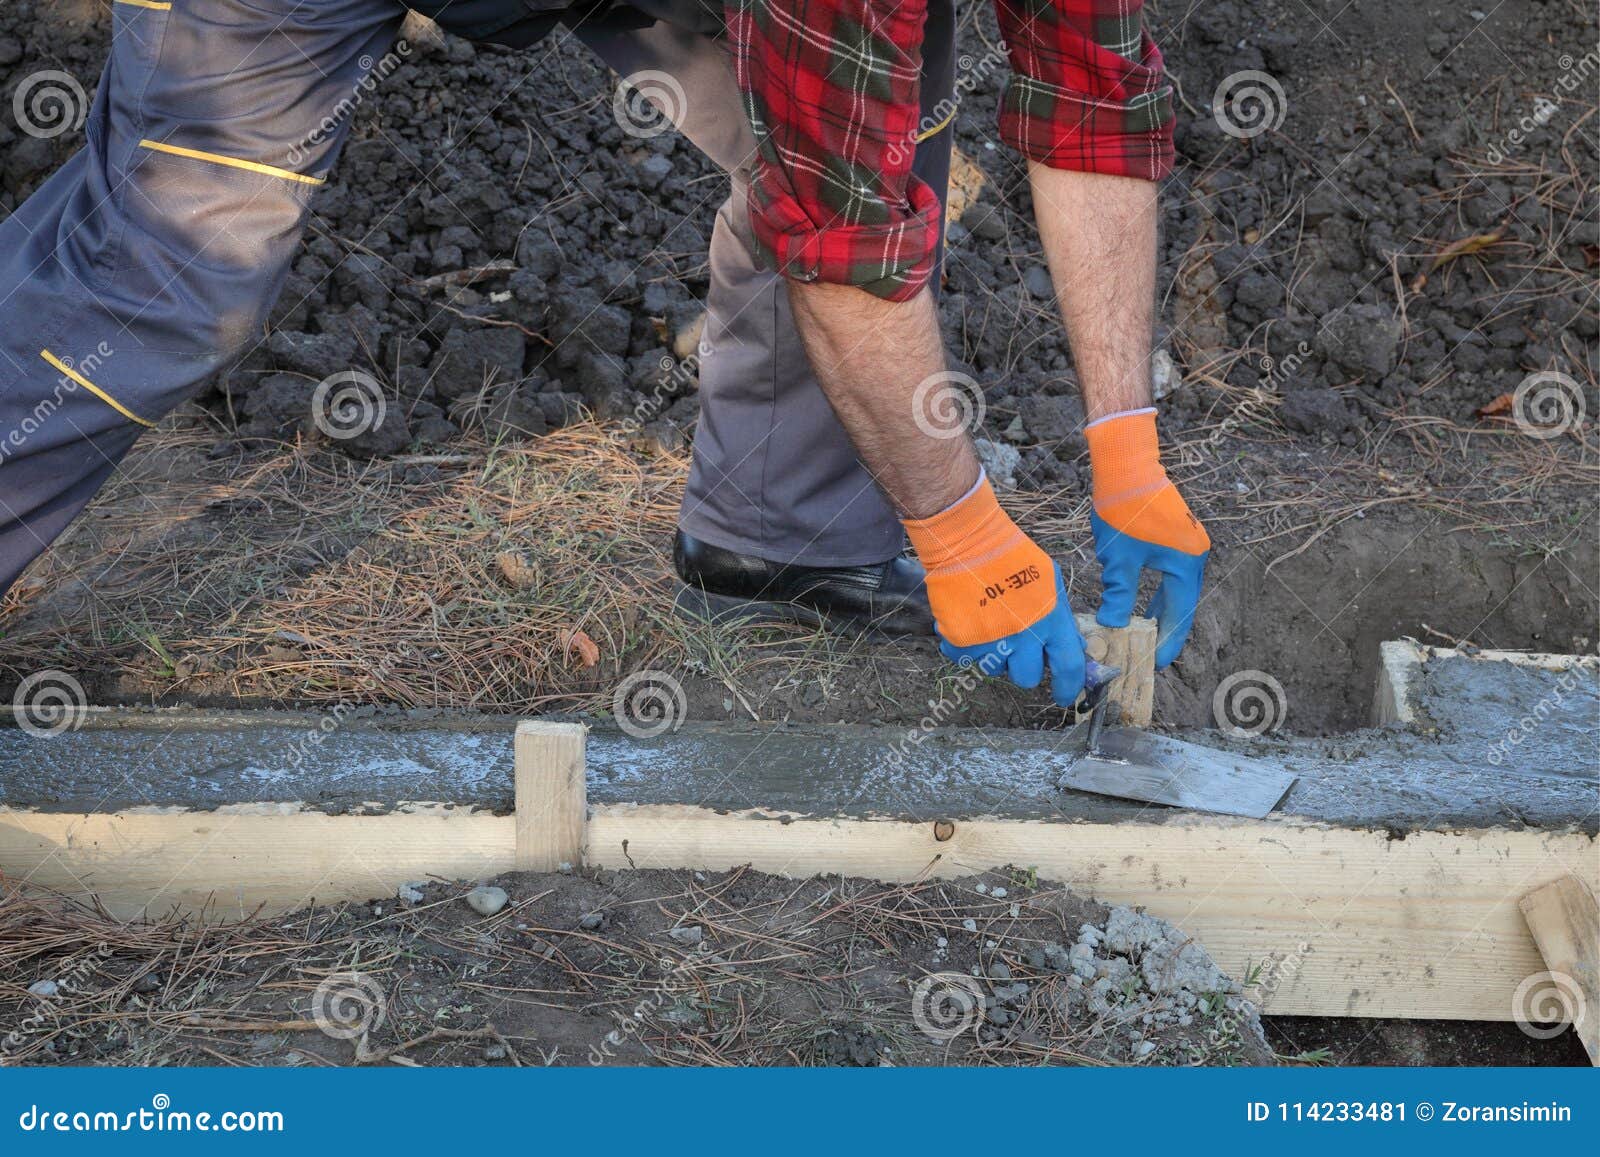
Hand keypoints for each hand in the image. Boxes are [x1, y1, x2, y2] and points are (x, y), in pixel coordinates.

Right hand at [902, 473, 1085, 706]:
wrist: (969, 543)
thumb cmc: (1013, 558)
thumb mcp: (1051, 584)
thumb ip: (1060, 619)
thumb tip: (1072, 647)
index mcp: (1050, 621)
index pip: (1068, 668)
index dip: (1067, 687)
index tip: (1063, 696)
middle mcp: (1022, 637)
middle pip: (1026, 678)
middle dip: (1023, 668)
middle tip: (1017, 648)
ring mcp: (990, 641)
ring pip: (995, 670)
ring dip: (995, 656)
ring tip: (991, 626)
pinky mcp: (961, 641)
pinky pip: (966, 658)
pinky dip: (967, 646)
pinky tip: (971, 623)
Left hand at [1085, 409, 1208, 667]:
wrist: (1127, 465)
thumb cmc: (1123, 509)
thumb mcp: (1118, 559)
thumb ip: (1119, 595)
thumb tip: (1112, 626)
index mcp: (1186, 564)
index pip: (1179, 614)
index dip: (1166, 641)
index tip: (1153, 664)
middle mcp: (1194, 557)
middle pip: (1181, 605)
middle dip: (1164, 632)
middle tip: (1147, 658)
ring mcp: (1187, 547)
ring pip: (1175, 591)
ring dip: (1159, 614)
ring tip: (1143, 640)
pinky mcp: (1175, 539)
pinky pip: (1169, 577)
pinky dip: (1156, 595)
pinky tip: (1140, 610)